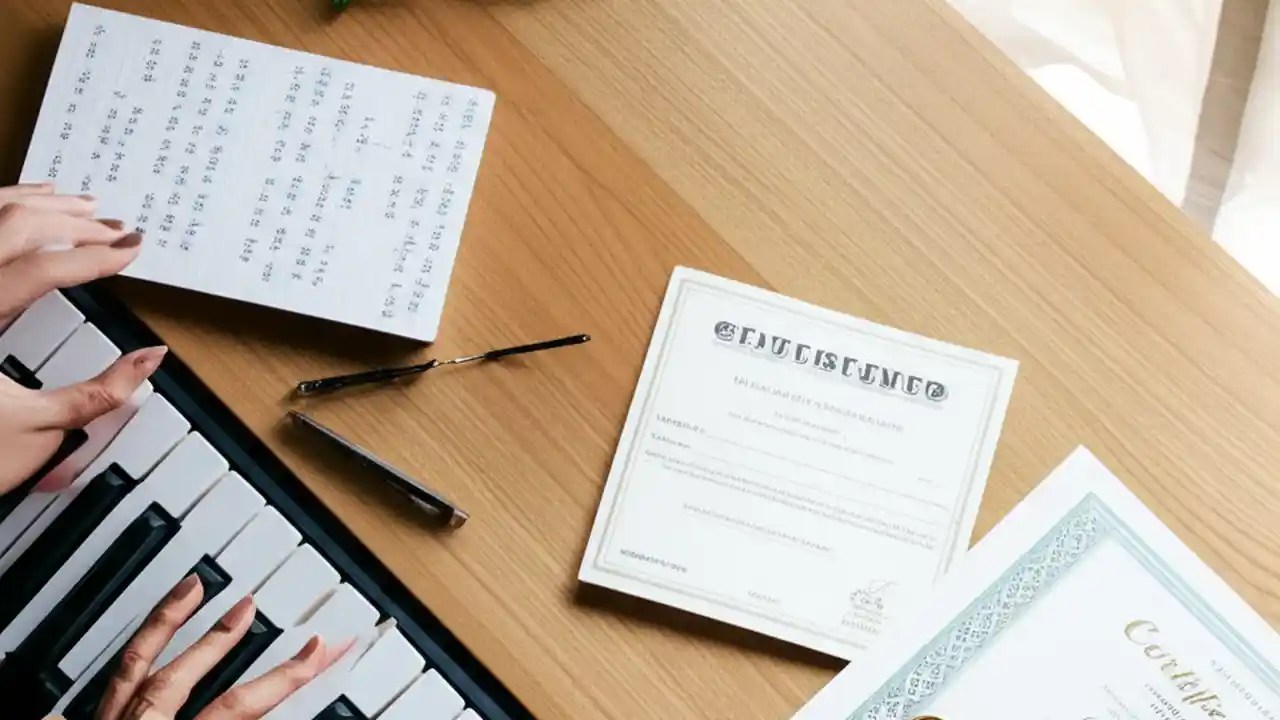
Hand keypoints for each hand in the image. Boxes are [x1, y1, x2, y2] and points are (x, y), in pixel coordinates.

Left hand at [0, 183, 161, 493]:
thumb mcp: (37, 430)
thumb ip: (99, 394)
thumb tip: (148, 360)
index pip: (39, 269)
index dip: (93, 257)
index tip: (131, 254)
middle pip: (11, 226)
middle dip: (72, 223)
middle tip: (115, 232)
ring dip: (36, 206)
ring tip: (82, 208)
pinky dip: (2, 212)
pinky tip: (24, 208)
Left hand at [88, 575, 350, 719]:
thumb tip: (267, 714)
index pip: (237, 709)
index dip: (283, 678)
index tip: (316, 653)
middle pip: (179, 677)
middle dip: (219, 638)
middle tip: (246, 607)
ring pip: (128, 669)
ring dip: (163, 626)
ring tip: (188, 592)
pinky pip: (80, 710)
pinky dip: (92, 691)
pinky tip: (102, 676)